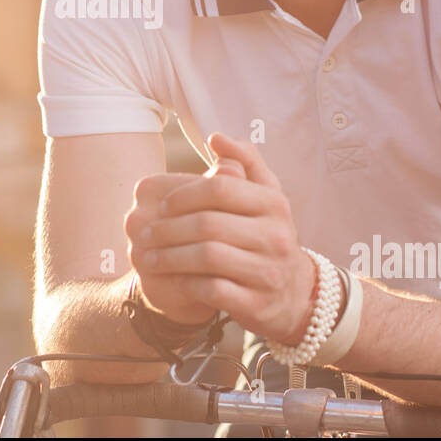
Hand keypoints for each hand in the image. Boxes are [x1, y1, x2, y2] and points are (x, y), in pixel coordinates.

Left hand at [126, 133, 317, 344]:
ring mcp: (268, 272)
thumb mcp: (266, 196)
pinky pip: (212, 289)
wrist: (295, 294)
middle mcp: (276, 236)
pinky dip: (186, 282)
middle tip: (144, 234)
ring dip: (170, 256)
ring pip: (207, 257)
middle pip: (209, 224)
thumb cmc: (268, 234)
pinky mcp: (257, 303)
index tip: (163, 205)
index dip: (184, 194)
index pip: (221, 188)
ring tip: (148, 257)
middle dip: (168, 229)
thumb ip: (245, 162)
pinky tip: (173, 278)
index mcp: (274, 204)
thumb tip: (216, 137)